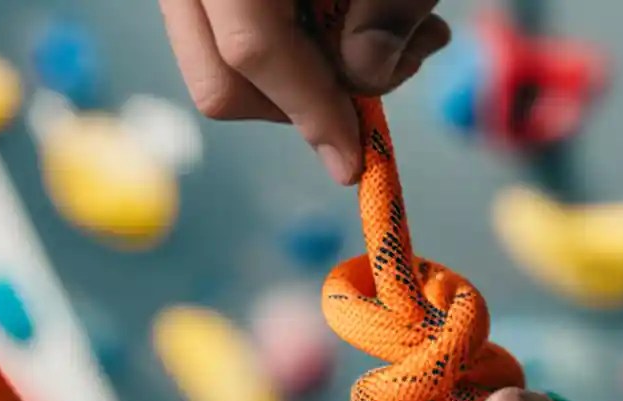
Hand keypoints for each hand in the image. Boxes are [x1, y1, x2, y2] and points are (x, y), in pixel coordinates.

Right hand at [158, 0, 449, 183]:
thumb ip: (386, 12)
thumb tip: (366, 78)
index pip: (251, 50)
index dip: (311, 113)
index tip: (353, 164)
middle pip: (221, 80)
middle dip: (304, 107)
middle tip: (383, 80)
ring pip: (222, 69)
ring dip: (308, 81)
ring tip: (401, 38)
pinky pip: (230, 43)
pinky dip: (295, 51)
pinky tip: (362, 25)